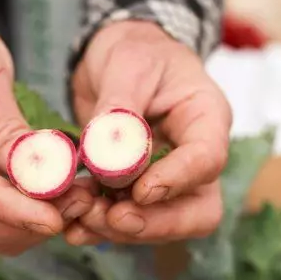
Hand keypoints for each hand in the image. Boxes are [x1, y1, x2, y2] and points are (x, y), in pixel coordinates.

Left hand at [66, 21, 231, 244]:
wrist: (117, 57)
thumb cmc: (135, 50)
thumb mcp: (128, 65)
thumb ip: (120, 110)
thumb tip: (109, 158)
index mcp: (207, 118)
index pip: (207, 159)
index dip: (177, 181)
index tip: (140, 191)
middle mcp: (195, 156)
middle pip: (197, 209)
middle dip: (153, 223)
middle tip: (108, 218)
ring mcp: (170, 177)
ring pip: (163, 223)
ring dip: (121, 229)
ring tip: (79, 221)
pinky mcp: (140, 189)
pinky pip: (130, 219)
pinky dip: (101, 226)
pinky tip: (73, 227)